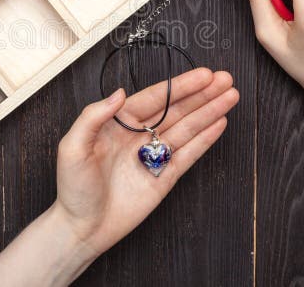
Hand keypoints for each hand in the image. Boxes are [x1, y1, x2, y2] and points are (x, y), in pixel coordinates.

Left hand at [52, 68, 237, 258]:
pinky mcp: (164, 176)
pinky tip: (219, 123)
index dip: (180, 86)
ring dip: (209, 111)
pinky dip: (205, 139)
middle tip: (224, 80)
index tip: (202, 75)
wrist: (82, 228)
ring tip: (230, 96)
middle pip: (177, 109)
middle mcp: (139, 135)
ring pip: (187, 128)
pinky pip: (189, 154)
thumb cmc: (72, 189)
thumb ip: (94, 116)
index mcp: (118, 122)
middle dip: (202, 94)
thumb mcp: (73, 147)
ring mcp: (153, 155)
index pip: (155, 98)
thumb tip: (119, 92)